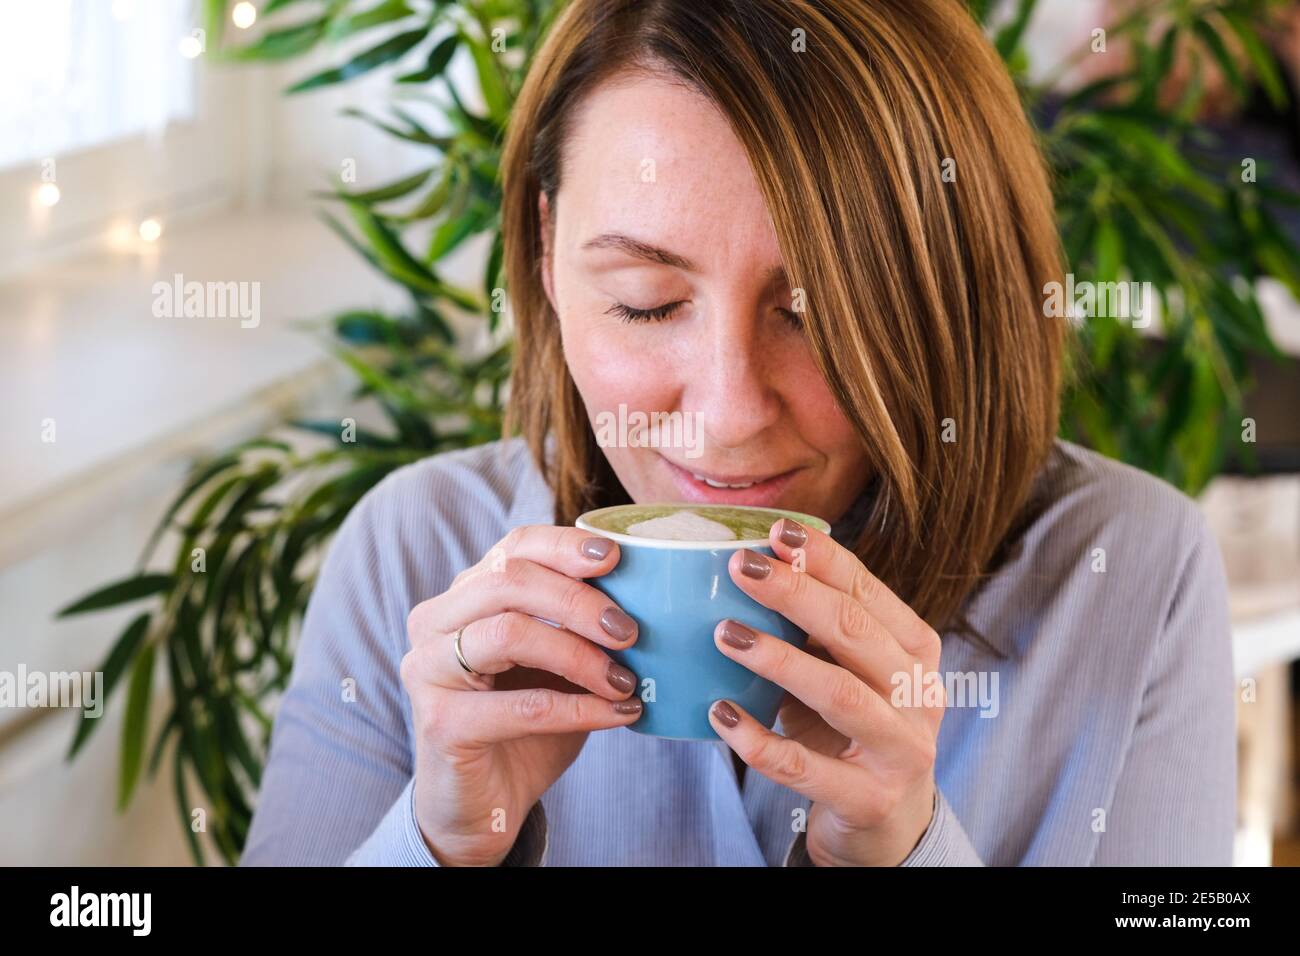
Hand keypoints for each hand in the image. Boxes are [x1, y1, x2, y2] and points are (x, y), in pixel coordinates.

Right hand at [401, 526, 642, 865]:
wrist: (482, 806)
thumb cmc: (524, 725)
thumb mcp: (554, 663)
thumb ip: (577, 625)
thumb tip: (648, 593)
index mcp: (463, 596)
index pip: (512, 547)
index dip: (564, 545)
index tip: (616, 558)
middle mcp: (435, 622)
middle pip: (509, 580)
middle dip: (579, 600)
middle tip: (631, 631)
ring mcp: (429, 670)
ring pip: (509, 634)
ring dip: (580, 654)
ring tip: (625, 679)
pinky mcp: (440, 723)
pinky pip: (522, 706)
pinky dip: (579, 708)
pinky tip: (618, 714)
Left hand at [707, 518, 944, 865]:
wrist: (889, 822)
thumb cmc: (853, 729)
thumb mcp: (846, 671)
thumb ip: (817, 629)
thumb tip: (753, 563)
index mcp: (915, 651)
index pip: (869, 593)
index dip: (824, 559)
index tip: (776, 531)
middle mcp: (918, 695)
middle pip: (856, 632)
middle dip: (796, 593)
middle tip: (739, 567)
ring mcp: (900, 750)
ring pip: (838, 693)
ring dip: (778, 658)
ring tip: (724, 633)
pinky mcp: (868, 798)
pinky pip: (805, 767)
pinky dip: (759, 739)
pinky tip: (720, 713)